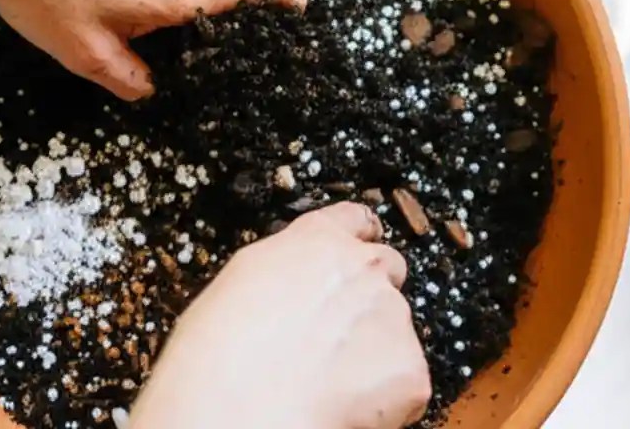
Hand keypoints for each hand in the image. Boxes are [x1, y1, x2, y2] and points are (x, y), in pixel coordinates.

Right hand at [130, 203, 431, 428]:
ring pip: (396, 333)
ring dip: (373, 354)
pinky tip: (340, 409)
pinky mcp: (411, 369)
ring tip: (325, 384)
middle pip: (387, 270)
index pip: (355, 220)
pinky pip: (403, 386)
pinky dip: (383, 402)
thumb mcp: (240, 284)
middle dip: (372, 298)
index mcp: (315, 241)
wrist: (238, 407)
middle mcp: (363, 268)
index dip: (360, 239)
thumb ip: (284, 275)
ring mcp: (394, 316)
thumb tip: (293, 296)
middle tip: (338, 337)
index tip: (361, 250)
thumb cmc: (218, 351)